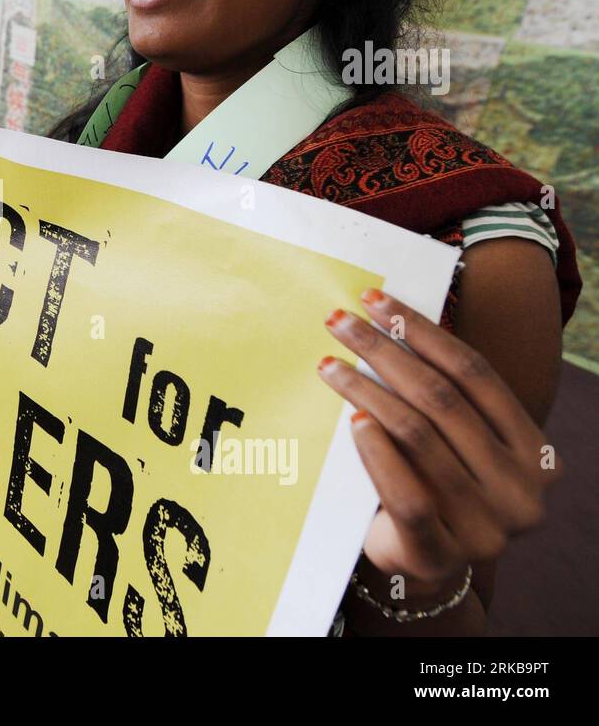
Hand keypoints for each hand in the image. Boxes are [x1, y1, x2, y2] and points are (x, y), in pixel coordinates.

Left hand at [318, 288, 552, 594]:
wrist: (419, 563)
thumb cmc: (432, 485)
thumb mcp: (451, 441)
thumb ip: (439, 396)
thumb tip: (384, 315)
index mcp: (535, 452)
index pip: (475, 373)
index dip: (422, 331)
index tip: (375, 300)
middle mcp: (522, 490)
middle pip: (442, 399)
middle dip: (385, 352)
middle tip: (339, 323)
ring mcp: (488, 527)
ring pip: (419, 437)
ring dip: (367, 391)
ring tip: (328, 364)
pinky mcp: (442, 554)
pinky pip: (405, 493)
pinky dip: (376, 451)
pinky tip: (352, 420)